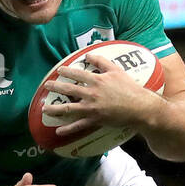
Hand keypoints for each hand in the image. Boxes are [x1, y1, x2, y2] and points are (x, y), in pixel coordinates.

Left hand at [41, 53, 160, 141]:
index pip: (78, 73)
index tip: (59, 70)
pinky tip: (58, 131)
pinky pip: (79, 126)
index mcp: (97, 80)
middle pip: (69, 90)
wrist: (139, 107)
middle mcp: (92, 94)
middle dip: (55, 87)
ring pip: (69, 109)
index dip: (67, 71)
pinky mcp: (95, 120)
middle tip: (46, 86)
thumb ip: (102, 62)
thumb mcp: (117, 70)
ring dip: (55, 109)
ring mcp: (92, 108)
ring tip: (45, 109)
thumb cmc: (130, 88)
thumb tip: (89, 54)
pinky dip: (68, 129)